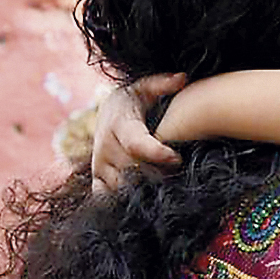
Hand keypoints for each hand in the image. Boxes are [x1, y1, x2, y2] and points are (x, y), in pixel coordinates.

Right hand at [91, 73, 185, 193]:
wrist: (108, 114)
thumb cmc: (135, 101)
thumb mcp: (145, 87)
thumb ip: (163, 83)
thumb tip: (182, 78)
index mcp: (118, 125)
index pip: (136, 143)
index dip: (156, 153)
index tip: (176, 158)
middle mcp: (105, 147)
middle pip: (132, 170)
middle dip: (157, 174)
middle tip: (179, 174)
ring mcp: (99, 165)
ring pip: (122, 186)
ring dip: (144, 189)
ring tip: (167, 185)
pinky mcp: (97, 179)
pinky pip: (106, 197)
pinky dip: (124, 200)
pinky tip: (145, 196)